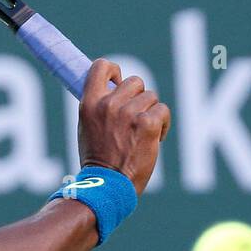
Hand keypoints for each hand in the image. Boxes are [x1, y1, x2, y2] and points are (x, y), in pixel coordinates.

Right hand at [77, 60, 170, 194]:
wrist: (108, 184)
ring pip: (151, 97)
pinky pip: (163, 110)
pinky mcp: (148, 123)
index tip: (117, 82)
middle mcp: (108, 104)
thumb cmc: (98, 159)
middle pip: (135, 81)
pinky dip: (163, 123)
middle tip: (135, 117)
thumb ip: (98, 106)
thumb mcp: (86, 127)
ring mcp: (129, 113)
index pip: (101, 66)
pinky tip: (156, 137)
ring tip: (144, 132)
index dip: (114, 70)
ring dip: (151, 112)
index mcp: (89, 103)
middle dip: (138, 97)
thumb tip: (112, 89)